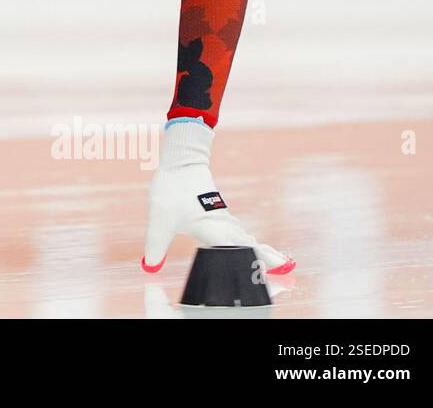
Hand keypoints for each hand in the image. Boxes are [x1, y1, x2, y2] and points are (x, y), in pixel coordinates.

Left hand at [141, 118, 293, 274]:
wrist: (181, 162)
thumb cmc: (171, 191)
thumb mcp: (158, 222)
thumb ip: (156, 246)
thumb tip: (149, 267)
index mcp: (210, 229)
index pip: (234, 252)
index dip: (249, 261)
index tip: (264, 271)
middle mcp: (221, 224)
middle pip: (246, 244)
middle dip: (263, 257)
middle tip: (283, 268)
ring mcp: (222, 216)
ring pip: (244, 235)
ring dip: (258, 247)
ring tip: (276, 260)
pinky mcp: (219, 211)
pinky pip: (238, 229)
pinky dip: (248, 238)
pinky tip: (250, 241)